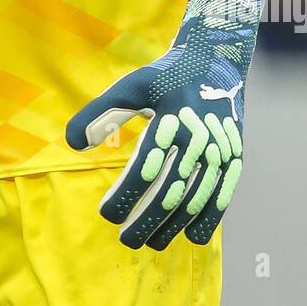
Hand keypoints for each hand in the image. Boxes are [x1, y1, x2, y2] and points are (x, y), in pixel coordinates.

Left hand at [66, 0, 274, 250]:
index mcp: (170, 118)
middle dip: (146, 221)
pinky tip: (191, 238)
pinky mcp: (234, 157)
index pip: (144, 168)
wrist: (215, 62)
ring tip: (150, 243)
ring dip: (173, 227)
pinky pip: (222, 195)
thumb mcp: (130, 87)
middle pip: (170, 191)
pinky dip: (209, 219)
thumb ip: (99, 113)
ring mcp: (219, 150)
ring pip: (196, 199)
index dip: (125, 196)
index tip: (107, 215)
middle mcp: (197, 137)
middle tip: (125, 240)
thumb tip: (72, 144)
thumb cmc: (164, 77)